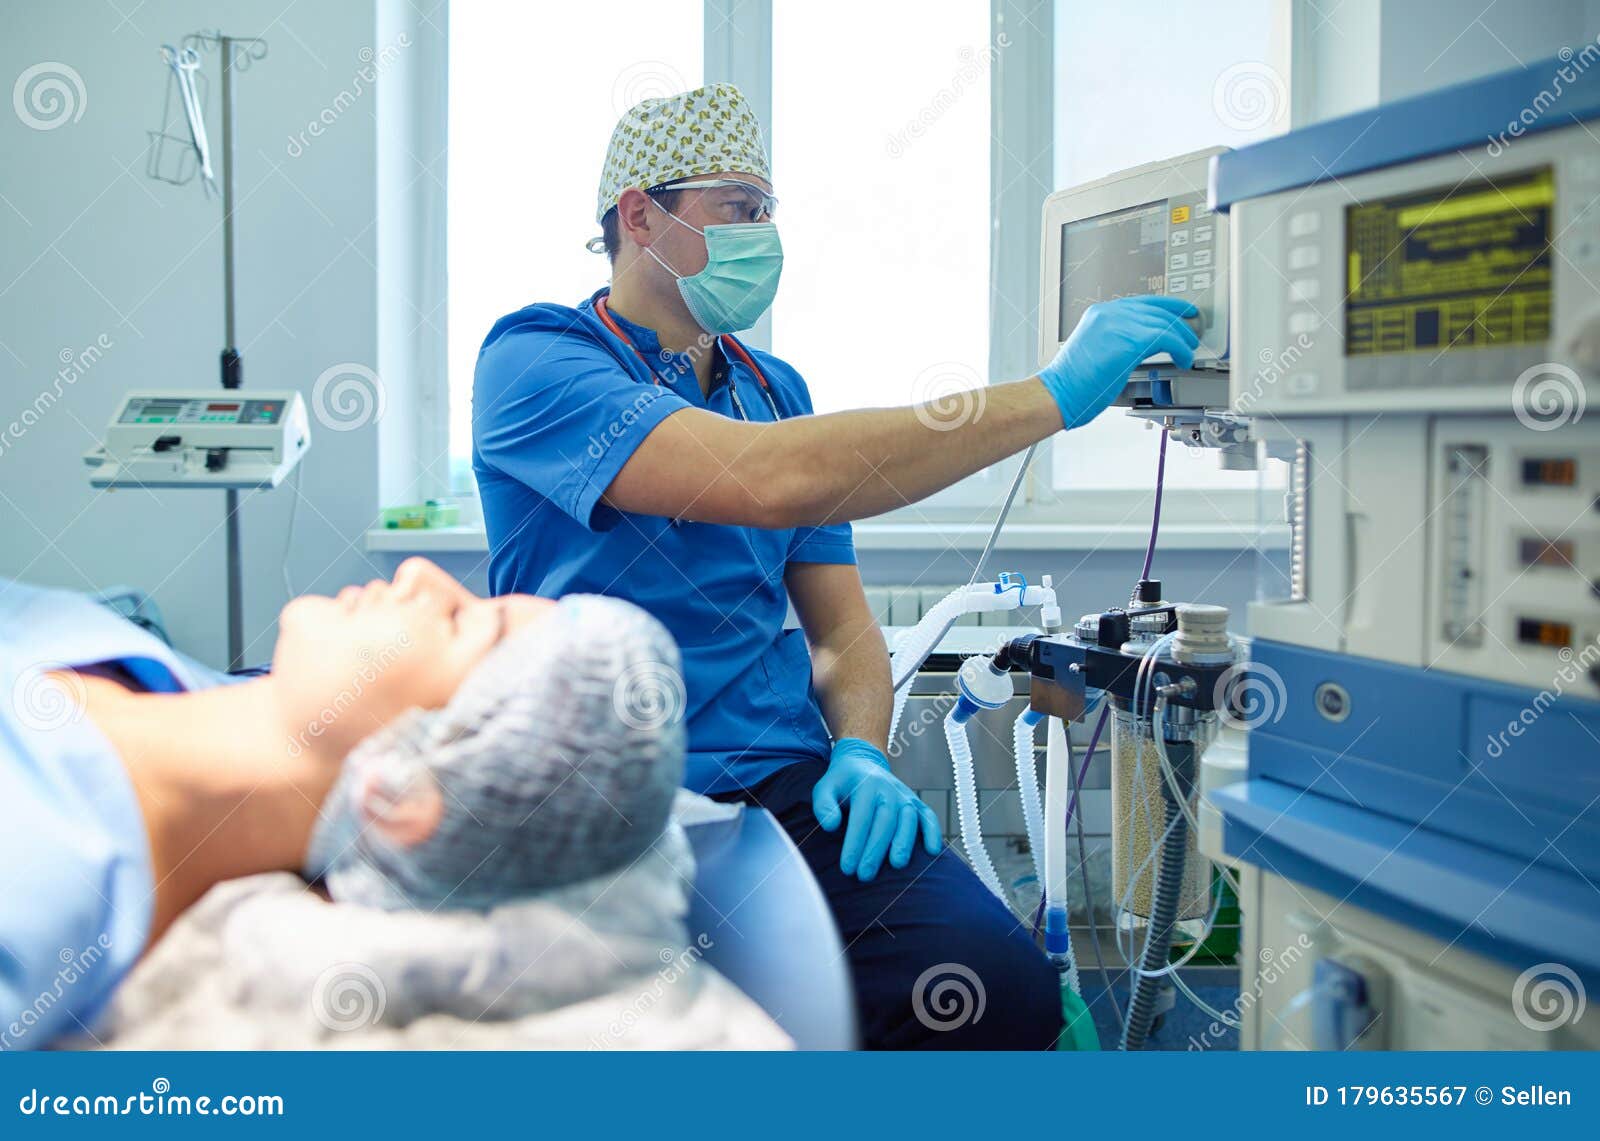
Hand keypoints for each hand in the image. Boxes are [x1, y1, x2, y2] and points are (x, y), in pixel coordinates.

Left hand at [813, 738, 942, 880]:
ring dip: (904, 843)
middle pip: (885, 823)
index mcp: (866, 786)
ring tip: (896, 865)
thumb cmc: (842, 783)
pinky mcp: (916, 803)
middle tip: (865, 875)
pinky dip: (933, 832)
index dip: (854, 844)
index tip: (847, 868)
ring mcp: (905, 796)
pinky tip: (932, 852)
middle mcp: (889, 790)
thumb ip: (823, 805)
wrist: (863, 762)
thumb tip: (831, 826)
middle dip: (875, 850)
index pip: (861, 819)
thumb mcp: (825, 788)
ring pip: (908, 820)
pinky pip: (928, 816)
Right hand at [1039, 295, 1199, 429]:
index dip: (1166, 306)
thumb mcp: (1094, 349)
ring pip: (1165, 323)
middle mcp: (1110, 313)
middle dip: (1180, 321)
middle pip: (1157, 309)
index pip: (1141, 302)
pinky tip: (1183, 360)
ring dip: (1183, 338)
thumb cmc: (1071, 382)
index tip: (1181, 312)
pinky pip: (1168, 338)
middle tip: (1192, 333)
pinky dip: (1181, 349)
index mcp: (1099, 313)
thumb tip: (1144, 346)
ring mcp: (1119, 324)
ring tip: (1189, 350)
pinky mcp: (1130, 341)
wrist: (1058, 393)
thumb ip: (1117, 339)